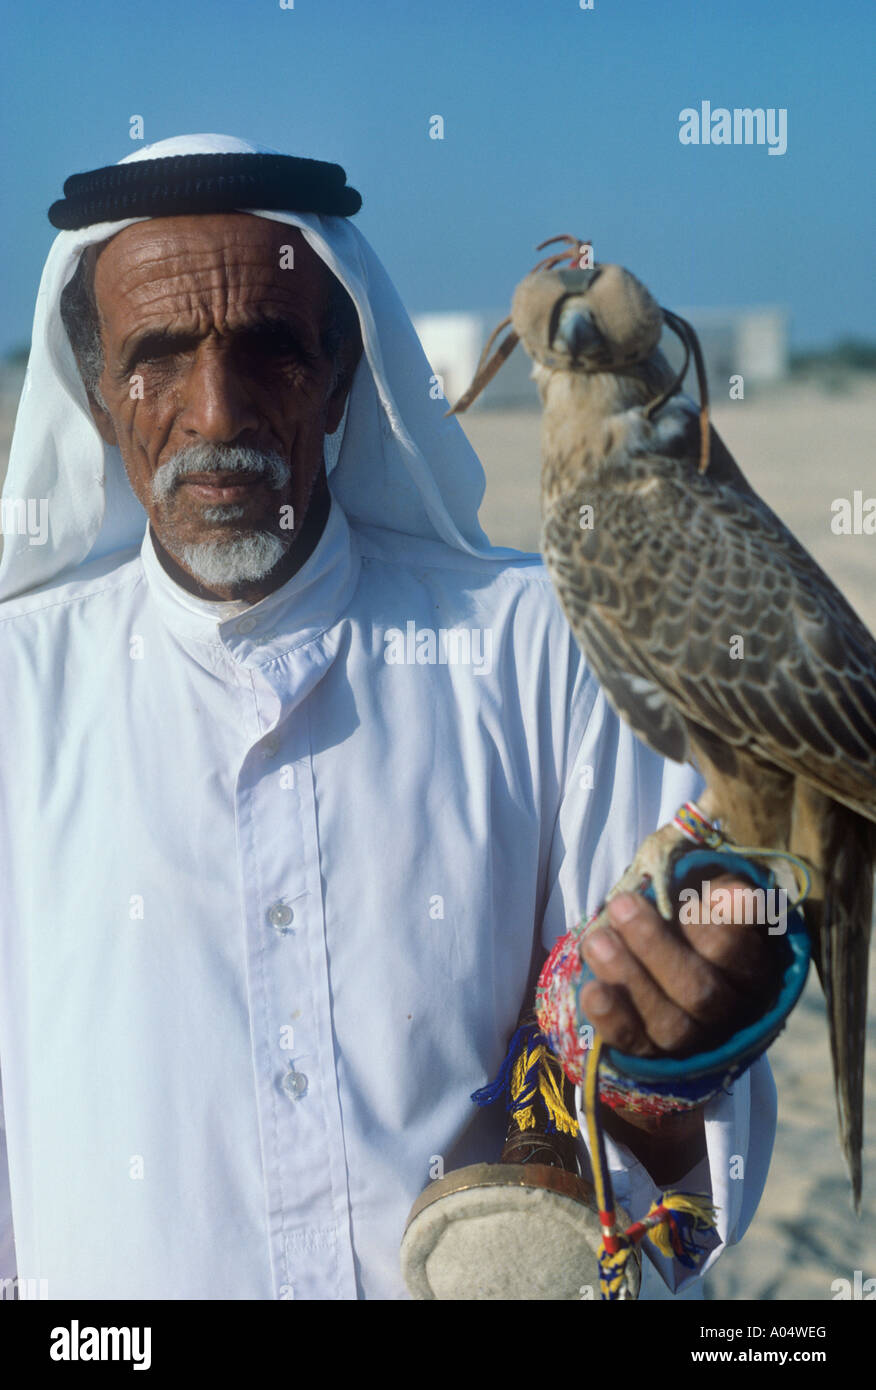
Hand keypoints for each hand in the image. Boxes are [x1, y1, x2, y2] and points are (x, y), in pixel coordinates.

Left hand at [578, 875, 785, 1058]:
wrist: (656, 956)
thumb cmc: (688, 914)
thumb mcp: (709, 891)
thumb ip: (722, 889)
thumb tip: (732, 895)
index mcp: (752, 969)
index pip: (740, 955)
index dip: (716, 929)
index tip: (685, 900)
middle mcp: (729, 1011)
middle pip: (701, 993)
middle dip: (656, 946)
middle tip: (622, 904)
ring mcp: (692, 1039)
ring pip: (670, 1024)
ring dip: (629, 979)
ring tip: (597, 940)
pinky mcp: (652, 1055)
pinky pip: (633, 1045)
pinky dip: (612, 1019)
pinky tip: (592, 991)